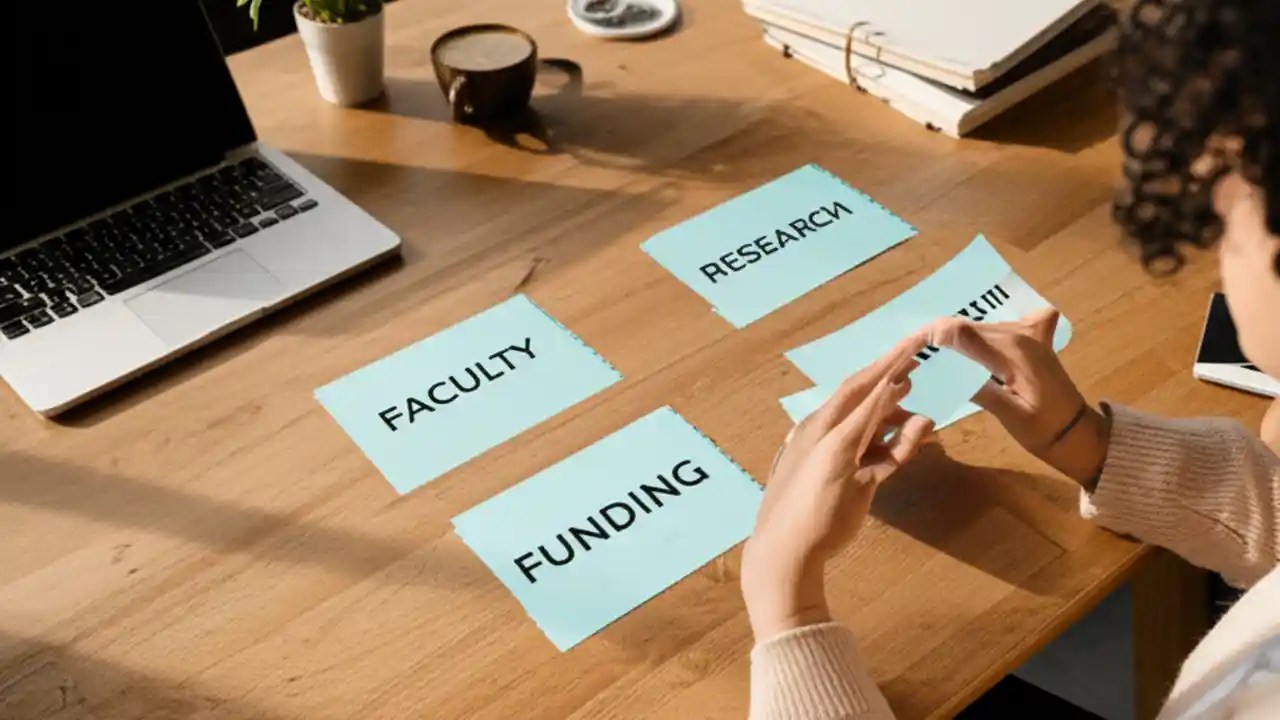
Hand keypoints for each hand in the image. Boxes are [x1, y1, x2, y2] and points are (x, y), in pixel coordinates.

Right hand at [741, 335, 935, 639]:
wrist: (783, 548)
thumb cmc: (804, 511)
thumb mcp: (838, 475)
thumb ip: (868, 453)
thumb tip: (894, 433)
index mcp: (815, 428)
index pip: (850, 390)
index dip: (877, 368)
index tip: (902, 350)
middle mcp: (821, 432)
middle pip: (858, 388)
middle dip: (888, 362)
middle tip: (917, 341)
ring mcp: (832, 451)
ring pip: (865, 408)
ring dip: (892, 384)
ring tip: (917, 365)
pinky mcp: (847, 475)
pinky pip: (876, 448)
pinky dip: (896, 431)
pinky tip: (918, 419)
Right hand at [927, 308, 1110, 487]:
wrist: (1075, 432)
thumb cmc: (1043, 429)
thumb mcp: (1008, 414)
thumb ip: (974, 385)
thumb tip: (936, 368)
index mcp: (1013, 350)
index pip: (959, 332)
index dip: (928, 337)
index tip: (907, 351)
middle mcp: (1019, 332)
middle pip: (963, 326)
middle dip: (935, 339)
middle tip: (912, 359)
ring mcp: (1026, 330)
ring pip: (974, 326)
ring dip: (952, 339)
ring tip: (929, 356)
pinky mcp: (1028, 335)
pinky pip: (993, 326)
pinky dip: (974, 335)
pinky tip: (964, 348)